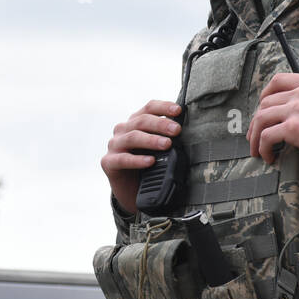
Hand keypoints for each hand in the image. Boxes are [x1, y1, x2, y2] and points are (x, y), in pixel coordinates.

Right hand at [102, 100, 182, 214]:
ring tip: (167, 145)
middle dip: (160, 124)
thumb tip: (190, 130)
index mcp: (135, 122)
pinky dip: (138, 160)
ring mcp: (114, 145)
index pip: (149, 108)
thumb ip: (168, 137)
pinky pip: (123, 159)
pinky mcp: (108, 162)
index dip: (163, 107)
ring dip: (151, 140)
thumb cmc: (148, 165)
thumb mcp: (159, 149)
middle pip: (141, 121)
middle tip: (176, 130)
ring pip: (132, 137)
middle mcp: (122, 130)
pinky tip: (150, 161)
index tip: (178, 110)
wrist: (132, 191)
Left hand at [247, 73, 298, 178]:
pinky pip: (266, 136)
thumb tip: (279, 111)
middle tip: (255, 137)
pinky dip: (263, 148)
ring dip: (255, 137)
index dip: (264, 96)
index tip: (261, 110)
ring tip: (258, 150)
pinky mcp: (295, 127)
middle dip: (256, 122)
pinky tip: (269, 157)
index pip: (277, 80)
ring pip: (261, 119)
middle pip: (265, 102)